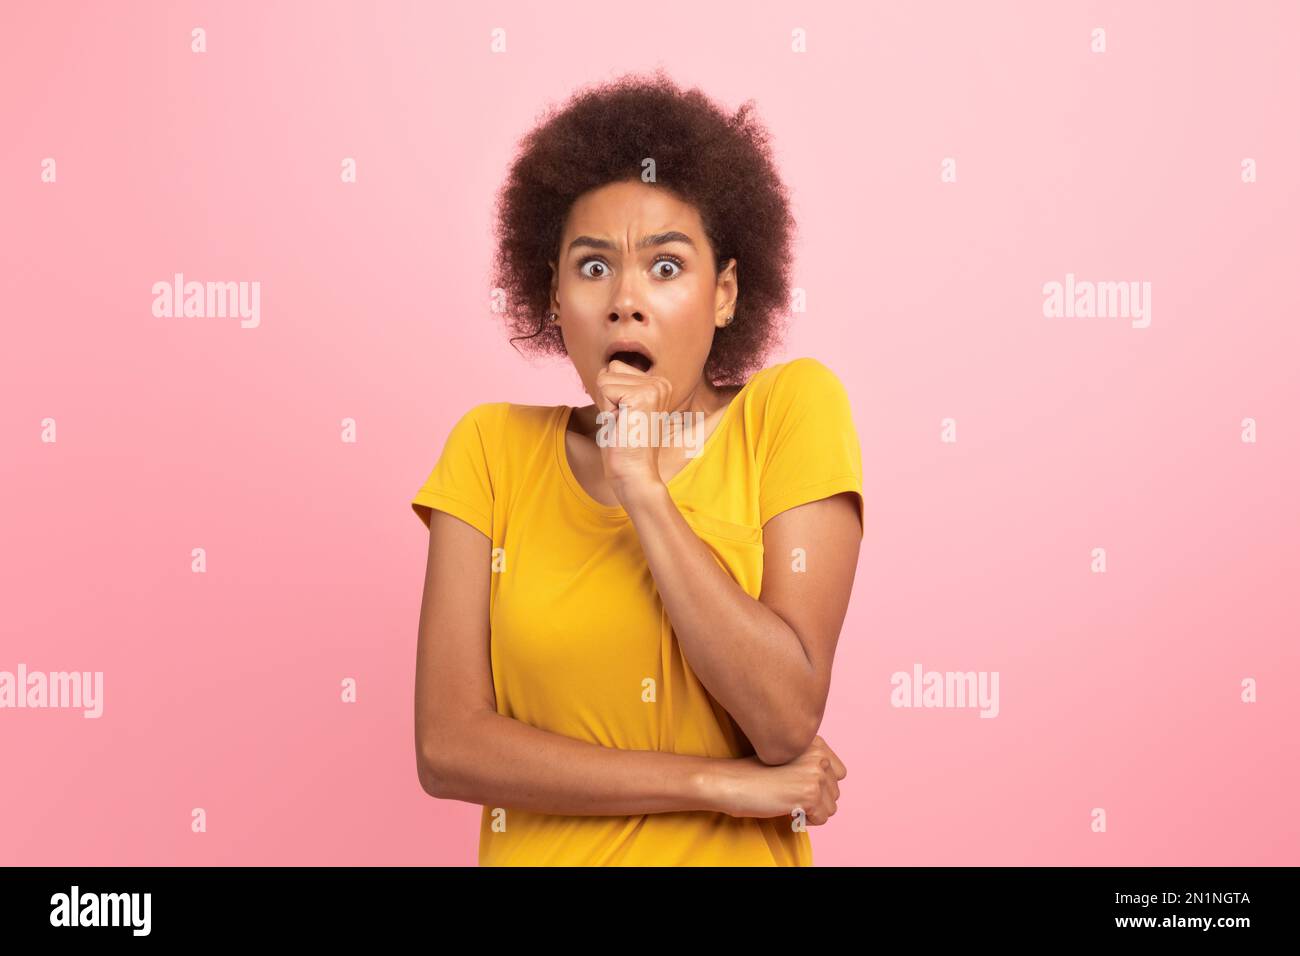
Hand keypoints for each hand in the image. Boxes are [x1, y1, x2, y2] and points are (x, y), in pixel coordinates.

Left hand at [593, 358, 672, 498]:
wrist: (634, 473)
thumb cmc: (625, 445)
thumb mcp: (623, 408)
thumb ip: (619, 386)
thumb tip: (604, 368)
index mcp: (659, 384)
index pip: (615, 368)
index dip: (610, 395)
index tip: (625, 417)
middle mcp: (660, 382)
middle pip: (609, 369)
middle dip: (606, 397)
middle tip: (622, 421)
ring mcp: (653, 388)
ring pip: (604, 378)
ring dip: (605, 404)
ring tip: (622, 423)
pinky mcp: (641, 396)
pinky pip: (603, 388)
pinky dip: (605, 409)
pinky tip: (620, 424)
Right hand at [707, 735, 846, 825]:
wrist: (733, 782)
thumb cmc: (755, 773)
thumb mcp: (789, 758)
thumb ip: (812, 764)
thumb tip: (832, 788)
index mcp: (815, 742)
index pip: (839, 772)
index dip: (820, 784)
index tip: (797, 784)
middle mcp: (819, 755)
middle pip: (835, 792)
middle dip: (815, 799)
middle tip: (789, 794)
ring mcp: (816, 774)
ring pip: (831, 807)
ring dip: (811, 811)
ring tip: (788, 800)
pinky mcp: (810, 794)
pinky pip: (822, 819)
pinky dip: (805, 820)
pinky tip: (787, 808)